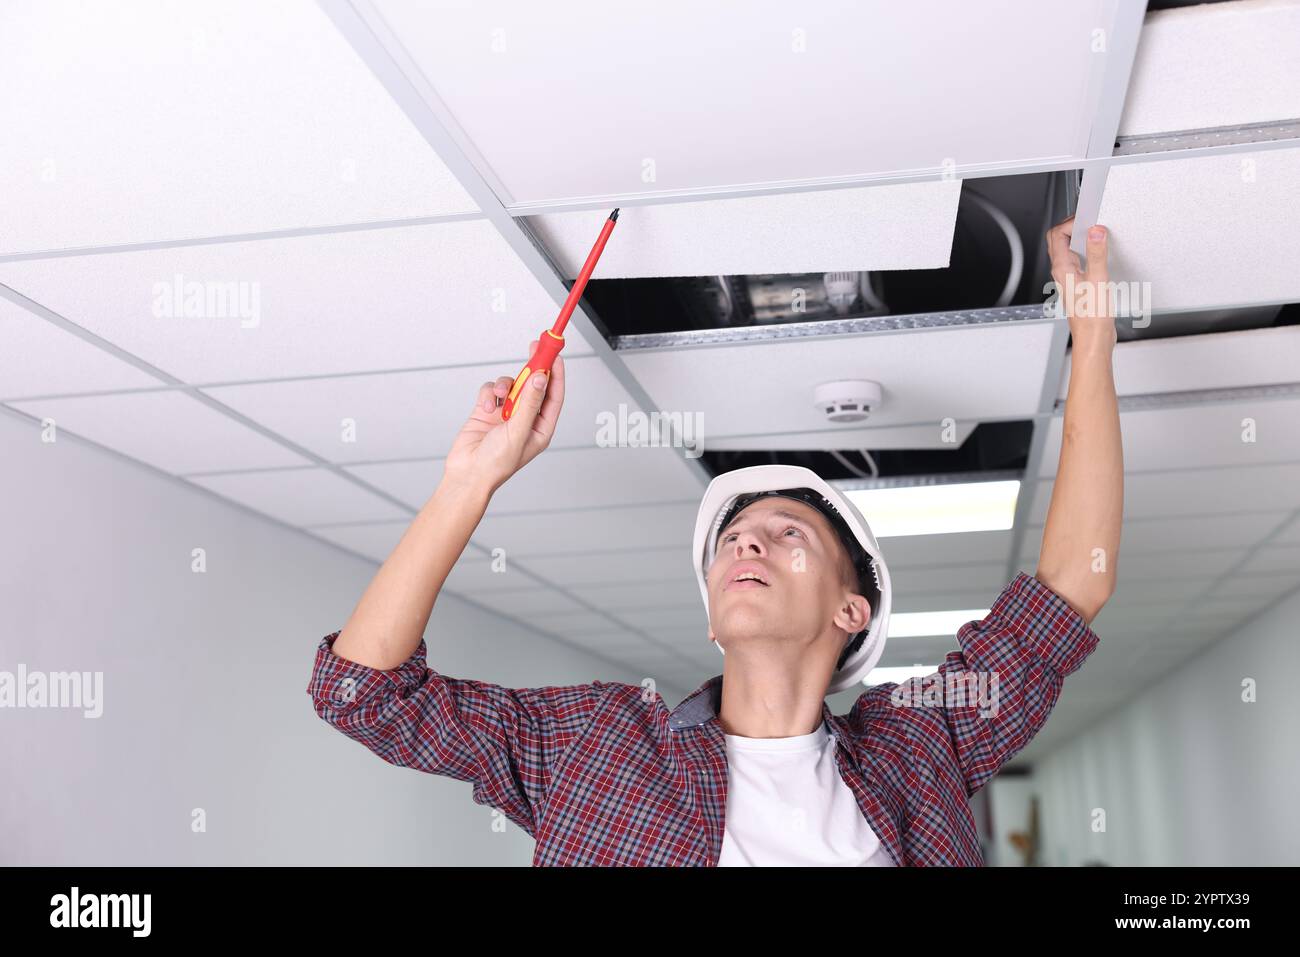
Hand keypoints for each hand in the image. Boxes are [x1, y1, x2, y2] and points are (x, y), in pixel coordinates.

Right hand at [441, 339, 565, 494]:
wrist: (467, 473)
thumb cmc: (496, 463)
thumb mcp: (518, 431)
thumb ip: (530, 403)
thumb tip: (541, 379)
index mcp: (540, 427)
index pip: (553, 395)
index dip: (556, 374)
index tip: (555, 355)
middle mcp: (525, 419)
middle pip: (534, 385)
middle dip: (534, 366)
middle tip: (535, 346)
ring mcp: (506, 414)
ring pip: (511, 385)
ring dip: (504, 386)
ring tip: (498, 396)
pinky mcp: (488, 411)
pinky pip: (491, 391)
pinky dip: (488, 394)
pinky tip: (486, 407)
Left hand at [1046, 216, 1116, 351]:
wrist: (1094, 339)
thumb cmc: (1092, 317)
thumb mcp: (1098, 281)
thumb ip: (1097, 254)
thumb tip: (1095, 231)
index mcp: (1062, 268)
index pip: (1057, 234)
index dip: (1072, 221)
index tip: (1089, 219)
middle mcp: (1062, 272)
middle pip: (1058, 240)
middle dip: (1072, 225)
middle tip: (1090, 221)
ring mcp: (1069, 278)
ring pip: (1067, 250)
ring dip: (1078, 238)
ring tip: (1095, 233)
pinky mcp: (1078, 284)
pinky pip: (1077, 260)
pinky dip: (1085, 251)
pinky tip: (1099, 254)